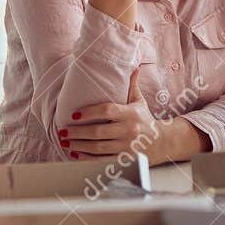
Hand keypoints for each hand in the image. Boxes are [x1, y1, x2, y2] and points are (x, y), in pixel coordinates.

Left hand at [59, 70, 203, 165]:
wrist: (161, 142)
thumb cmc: (145, 119)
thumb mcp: (139, 101)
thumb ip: (132, 84)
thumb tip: (132, 65)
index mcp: (131, 114)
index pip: (107, 111)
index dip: (89, 113)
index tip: (74, 114)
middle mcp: (128, 131)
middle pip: (99, 132)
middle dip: (78, 132)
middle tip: (63, 130)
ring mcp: (125, 146)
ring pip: (98, 147)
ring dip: (79, 145)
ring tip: (64, 142)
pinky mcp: (122, 158)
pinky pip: (101, 159)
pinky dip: (86, 157)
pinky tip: (75, 153)